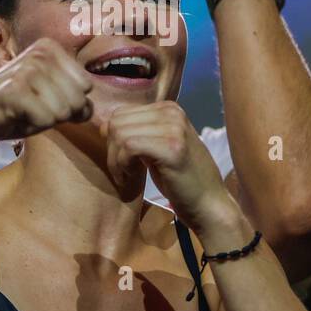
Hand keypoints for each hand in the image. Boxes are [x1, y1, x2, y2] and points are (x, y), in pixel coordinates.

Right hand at [0, 37, 93, 150]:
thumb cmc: (12, 112)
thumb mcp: (50, 101)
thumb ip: (76, 101)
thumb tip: (88, 110)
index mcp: (49, 48)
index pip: (86, 86)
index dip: (67, 103)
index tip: (41, 101)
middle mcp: (39, 53)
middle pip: (77, 99)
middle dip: (57, 114)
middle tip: (30, 109)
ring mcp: (25, 69)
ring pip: (63, 110)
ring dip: (42, 121)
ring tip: (21, 113)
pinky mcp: (13, 90)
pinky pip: (46, 119)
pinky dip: (31, 127)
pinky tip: (13, 117)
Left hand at [104, 102, 234, 231]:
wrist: (207, 202)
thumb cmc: (177, 177)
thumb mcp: (155, 146)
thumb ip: (135, 131)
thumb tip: (103, 125)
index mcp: (168, 108)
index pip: (119, 114)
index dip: (113, 139)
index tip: (122, 160)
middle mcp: (172, 112)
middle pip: (116, 123)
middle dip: (112, 150)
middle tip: (123, 170)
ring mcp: (174, 128)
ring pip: (120, 135)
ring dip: (116, 161)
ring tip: (128, 175)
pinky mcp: (173, 147)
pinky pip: (129, 147)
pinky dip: (122, 165)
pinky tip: (132, 177)